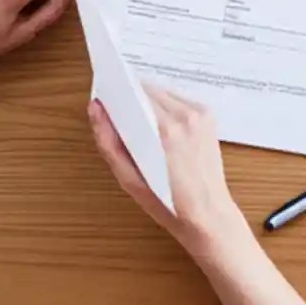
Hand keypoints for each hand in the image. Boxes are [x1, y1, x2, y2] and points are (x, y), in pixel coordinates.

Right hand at [88, 87, 249, 257]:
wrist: (209, 215)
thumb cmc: (170, 204)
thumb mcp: (128, 179)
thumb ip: (108, 142)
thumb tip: (96, 109)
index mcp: (166, 129)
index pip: (133, 91)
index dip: (116, 94)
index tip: (105, 103)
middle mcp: (186, 116)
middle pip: (148, 89)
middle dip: (132, 100)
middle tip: (123, 123)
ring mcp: (200, 114)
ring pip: (163, 92)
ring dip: (149, 103)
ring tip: (143, 129)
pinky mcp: (208, 116)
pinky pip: (178, 100)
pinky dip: (166, 108)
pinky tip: (161, 130)